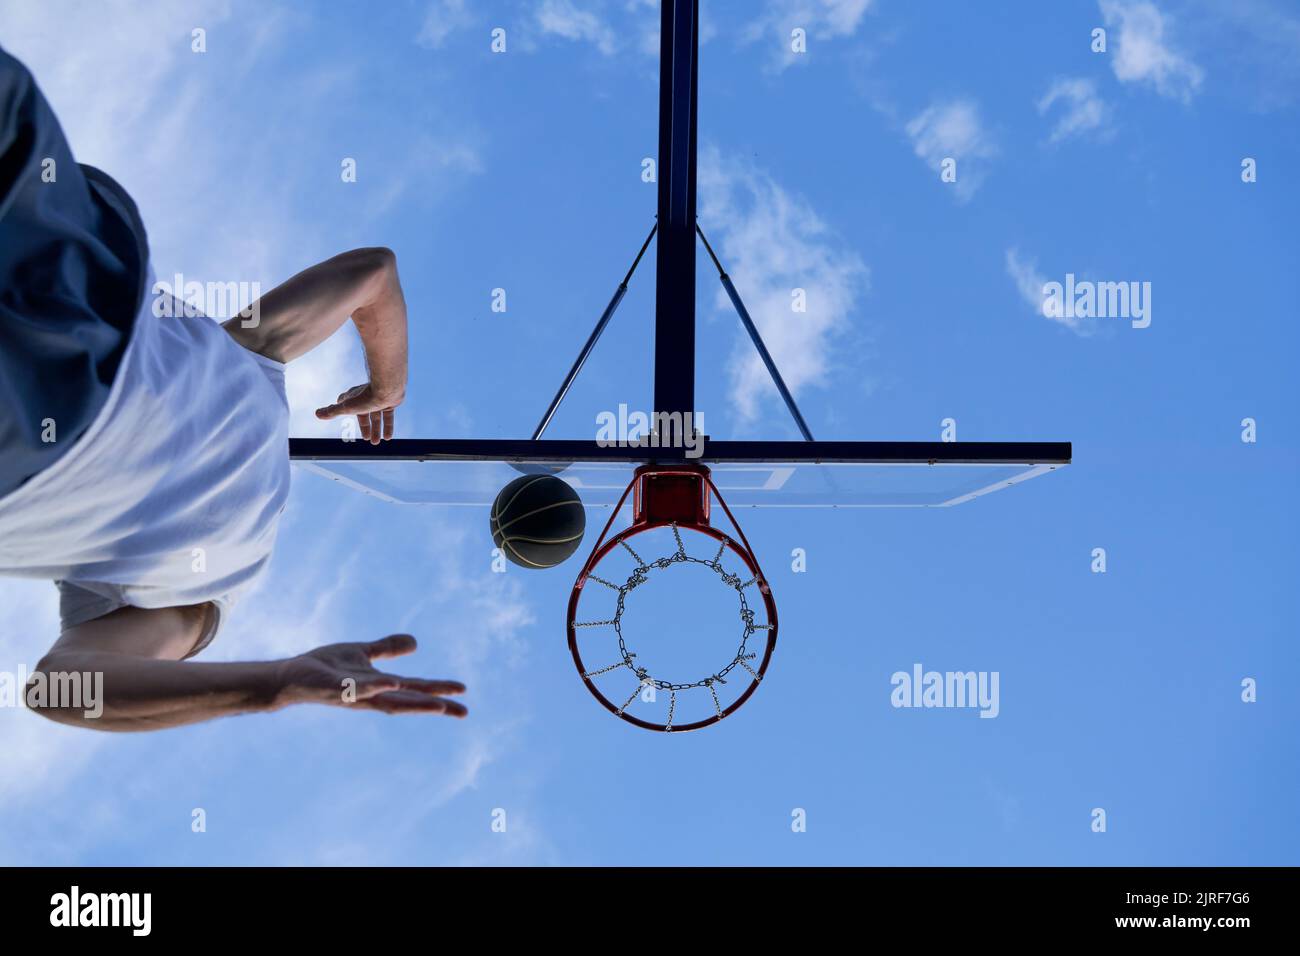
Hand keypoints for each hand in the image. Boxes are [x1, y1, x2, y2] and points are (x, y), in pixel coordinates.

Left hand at [275, 635, 466, 715]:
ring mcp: (352, 694)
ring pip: (386, 700)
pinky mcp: (332, 687)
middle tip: (464, 712)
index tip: (463, 693)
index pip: (414, 690)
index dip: (438, 692)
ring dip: (412, 703)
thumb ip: (387, 648)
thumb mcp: (362, 653)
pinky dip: (373, 688)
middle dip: (435, 706)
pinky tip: (390, 683)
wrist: (290, 677)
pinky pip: (355, 689)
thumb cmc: (324, 668)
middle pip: (408, 702)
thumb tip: (416, 644)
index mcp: (378, 687)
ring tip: (438, 706)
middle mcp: (370, 696)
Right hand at [315, 383, 402, 443]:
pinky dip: (387, 427)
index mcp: (353, 397)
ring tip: (376, 442)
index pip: (345, 403)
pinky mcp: (389, 402)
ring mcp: (378, 399)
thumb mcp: (347, 407)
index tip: (341, 411)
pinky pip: (388, 416)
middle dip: (365, 427)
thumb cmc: (366, 397)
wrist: (387, 388)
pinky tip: (388, 437)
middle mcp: (365, 398)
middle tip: (367, 439)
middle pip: (364, 415)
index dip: (342, 409)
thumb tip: (317, 414)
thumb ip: (333, 412)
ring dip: (376, 430)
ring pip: (376, 417)